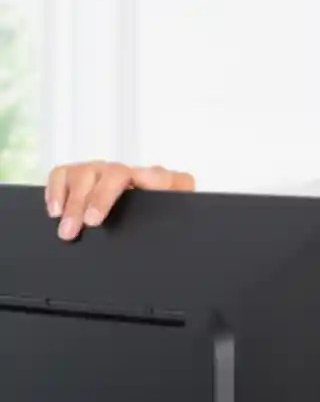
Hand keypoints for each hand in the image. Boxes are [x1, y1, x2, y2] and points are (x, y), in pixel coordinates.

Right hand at [46, 160, 195, 240]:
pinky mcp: (82, 176)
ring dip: (75, 201)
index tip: (128, 197)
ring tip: (69, 229)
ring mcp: (104, 172)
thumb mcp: (178, 215)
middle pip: (113, 173)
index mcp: (163, 182)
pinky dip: (56, 191)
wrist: (153, 216)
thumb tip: (177, 201)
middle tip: (89, 223)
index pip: (156, 175)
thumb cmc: (165, 219)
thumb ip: (181, 206)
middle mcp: (130, 173)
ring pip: (85, 172)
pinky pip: (64, 174)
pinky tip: (56, 211)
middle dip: (98, 199)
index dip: (147, 182)